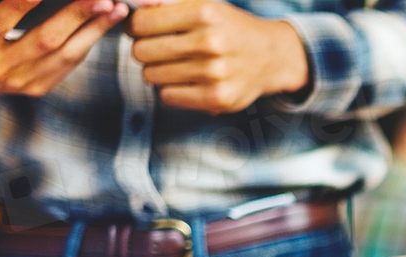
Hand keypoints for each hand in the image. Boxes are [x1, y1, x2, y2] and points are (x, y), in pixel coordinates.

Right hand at [0, 0, 126, 98]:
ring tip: (116, 11)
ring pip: (65, 56)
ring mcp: (21, 81)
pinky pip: (68, 66)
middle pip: (45, 40)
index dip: (22, 3)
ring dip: (94, 31)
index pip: (0, 22)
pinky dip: (87, 44)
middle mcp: (0, 66)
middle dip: (77, 17)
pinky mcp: (36, 88)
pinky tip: (102, 27)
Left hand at [129, 0, 307, 113]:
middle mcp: (210, 42)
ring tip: (173, 66)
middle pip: (142, 51)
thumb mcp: (204, 4)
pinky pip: (168, 96)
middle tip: (158, 51)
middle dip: (145, 51)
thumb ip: (168, 4)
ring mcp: (215, 73)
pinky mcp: (218, 98)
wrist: (272, 56)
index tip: (143, 32)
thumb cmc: (231, 29)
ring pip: (152, 76)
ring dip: (157, 72)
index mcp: (204, 13)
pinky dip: (170, 90)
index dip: (136, 28)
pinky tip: (184, 81)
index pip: (141, 23)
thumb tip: (134, 4)